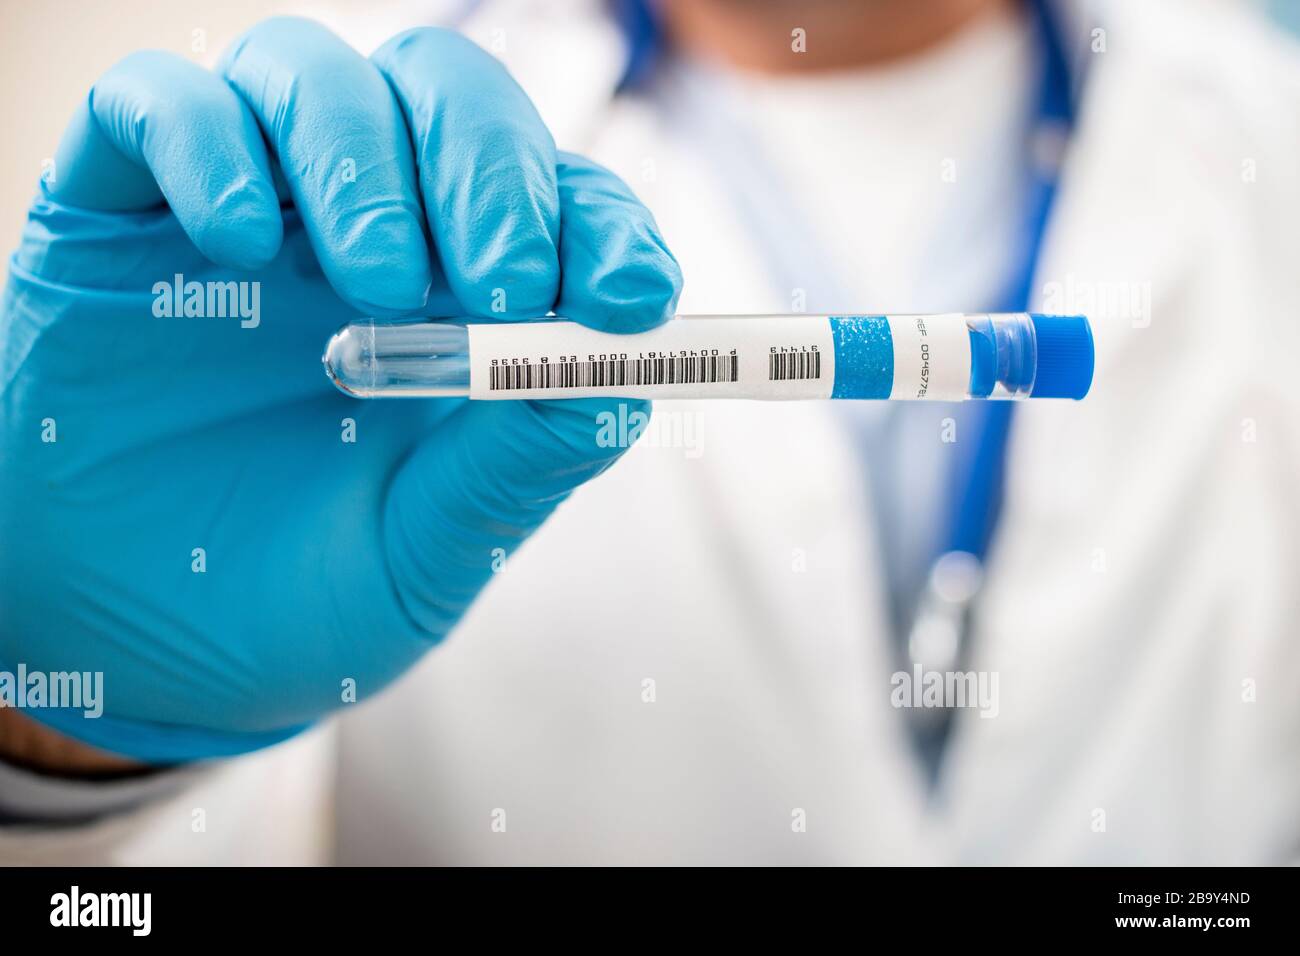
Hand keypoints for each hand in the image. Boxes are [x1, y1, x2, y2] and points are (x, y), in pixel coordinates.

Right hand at [0, 18, 680, 760]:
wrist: (139, 661)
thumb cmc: (299, 605)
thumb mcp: (428, 556)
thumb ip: (517, 465)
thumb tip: (624, 378)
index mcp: (461, 305)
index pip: (557, 205)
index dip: (604, 228)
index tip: (631, 298)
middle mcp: (359, 233)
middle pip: (448, 100)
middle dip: (495, 174)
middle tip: (505, 282)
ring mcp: (242, 214)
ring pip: (313, 74)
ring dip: (366, 161)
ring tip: (380, 290)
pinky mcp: (114, 215)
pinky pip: (154, 103)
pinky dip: (210, 146)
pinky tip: (240, 249)